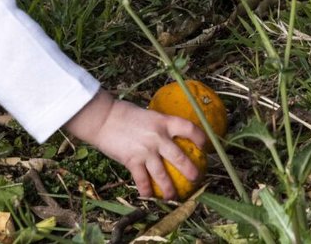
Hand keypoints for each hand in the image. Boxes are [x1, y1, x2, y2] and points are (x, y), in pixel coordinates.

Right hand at [64, 91, 202, 200]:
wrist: (104, 118)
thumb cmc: (125, 114)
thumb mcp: (148, 115)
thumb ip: (159, 126)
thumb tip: (169, 134)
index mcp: (163, 121)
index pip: (189, 128)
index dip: (201, 138)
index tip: (206, 146)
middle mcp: (158, 137)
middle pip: (180, 157)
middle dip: (191, 171)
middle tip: (196, 178)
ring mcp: (145, 150)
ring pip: (163, 175)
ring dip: (170, 189)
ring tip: (174, 197)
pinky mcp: (133, 161)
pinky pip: (143, 181)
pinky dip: (146, 191)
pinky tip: (148, 196)